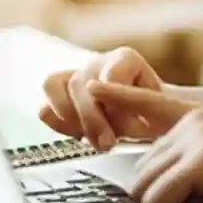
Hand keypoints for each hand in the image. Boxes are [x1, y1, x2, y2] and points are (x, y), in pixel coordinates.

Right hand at [39, 47, 163, 150]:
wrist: (150, 116)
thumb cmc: (156, 112)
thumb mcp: (158, 109)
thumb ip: (136, 105)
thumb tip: (110, 108)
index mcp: (124, 59)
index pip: (109, 77)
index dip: (117, 106)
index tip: (129, 125)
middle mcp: (96, 62)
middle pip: (80, 84)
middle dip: (93, 120)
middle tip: (109, 144)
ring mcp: (73, 75)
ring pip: (52, 86)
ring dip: (72, 120)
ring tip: (93, 141)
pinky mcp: (57, 95)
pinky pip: (43, 107)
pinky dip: (59, 124)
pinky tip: (80, 135)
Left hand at [90, 82, 202, 202]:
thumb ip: (197, 170)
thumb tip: (155, 190)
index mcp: (201, 120)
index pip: (148, 123)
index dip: (128, 124)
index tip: (110, 112)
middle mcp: (194, 121)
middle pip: (140, 175)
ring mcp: (196, 135)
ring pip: (144, 191)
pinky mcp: (202, 157)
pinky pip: (158, 201)